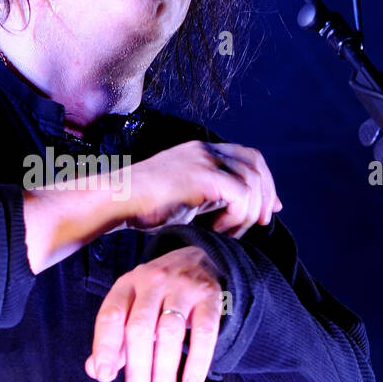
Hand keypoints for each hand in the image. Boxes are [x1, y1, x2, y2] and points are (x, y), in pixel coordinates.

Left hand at [84, 246, 227, 381]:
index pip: (111, 316)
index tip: (105, 376)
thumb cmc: (157, 294)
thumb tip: (96, 370)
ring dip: (164, 370)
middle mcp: (152, 282)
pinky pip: (204, 332)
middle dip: (138, 368)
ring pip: (169, 332)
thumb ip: (114, 339)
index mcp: (127, 285)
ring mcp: (182, 287)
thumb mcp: (131, 307)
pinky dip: (198, 361)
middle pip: (140, 328)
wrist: (198, 259)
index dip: (105, 347)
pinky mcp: (210, 297)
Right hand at [120, 140, 280, 239]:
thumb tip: (248, 211)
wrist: (116, 200)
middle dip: (266, 196)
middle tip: (262, 223)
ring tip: (229, 231)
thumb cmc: (145, 206)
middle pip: (256, 164)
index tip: (267, 211)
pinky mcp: (201, 175)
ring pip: (252, 182)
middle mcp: (206, 150)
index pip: (250, 157)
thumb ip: (217, 198)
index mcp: (203, 151)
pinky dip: (237, 216)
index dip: (265, 183)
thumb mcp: (188, 197)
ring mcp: (204, 159)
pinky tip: (218, 229)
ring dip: (249, 213)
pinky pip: (240, 194)